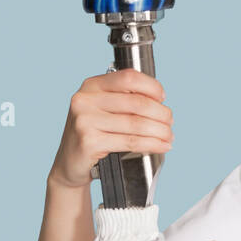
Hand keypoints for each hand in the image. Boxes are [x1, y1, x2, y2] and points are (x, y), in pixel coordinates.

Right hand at [48, 68, 173, 189]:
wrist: (70, 163)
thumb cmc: (93, 133)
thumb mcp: (104, 109)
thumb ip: (125, 99)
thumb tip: (160, 102)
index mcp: (92, 85)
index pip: (129, 77)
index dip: (151, 87)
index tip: (162, 98)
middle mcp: (85, 100)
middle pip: (137, 102)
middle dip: (161, 114)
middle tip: (169, 123)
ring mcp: (85, 120)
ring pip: (137, 124)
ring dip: (160, 131)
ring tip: (168, 136)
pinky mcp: (89, 141)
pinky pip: (130, 141)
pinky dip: (151, 144)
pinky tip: (161, 146)